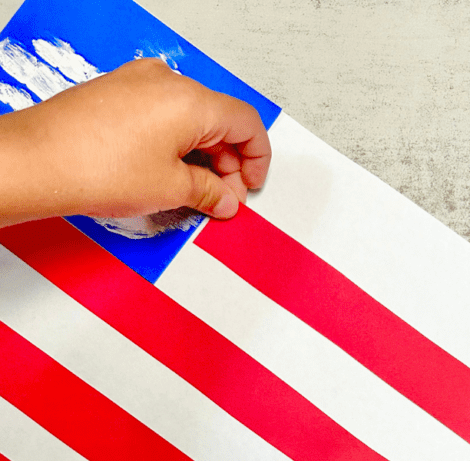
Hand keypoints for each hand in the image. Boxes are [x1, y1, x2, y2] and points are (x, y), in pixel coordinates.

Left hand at [0, 57, 269, 222]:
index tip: (251, 185)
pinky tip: (165, 174)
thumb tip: (225, 198)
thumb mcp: (171, 188)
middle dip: (228, 162)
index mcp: (192, 100)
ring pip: (190, 118)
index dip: (257, 159)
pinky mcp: (118, 93)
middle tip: (223, 198)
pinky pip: (161, 115)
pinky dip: (174, 143)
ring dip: (201, 155)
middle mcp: (167, 82)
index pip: (246, 123)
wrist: (42, 161)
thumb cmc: (98, 167)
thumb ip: (210, 192)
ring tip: (192, 192)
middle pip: (219, 120)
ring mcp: (139, 83)